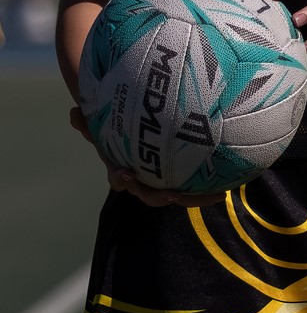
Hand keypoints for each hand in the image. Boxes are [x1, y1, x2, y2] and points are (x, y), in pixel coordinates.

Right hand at [69, 105, 225, 207]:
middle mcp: (144, 182)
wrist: (133, 132)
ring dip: (195, 199)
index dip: (123, 180)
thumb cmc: (117, 127)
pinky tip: (227, 186)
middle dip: (163, 196)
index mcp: (124, 171)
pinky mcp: (181, 181)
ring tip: (215, 196)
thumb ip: (88, 121)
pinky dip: (207, 191)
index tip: (126, 174)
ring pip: (178, 197)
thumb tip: (72, 113)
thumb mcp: (101, 123)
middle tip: (174, 193)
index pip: (121, 179)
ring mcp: (163, 183)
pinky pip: (194, 189)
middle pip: (152, 195)